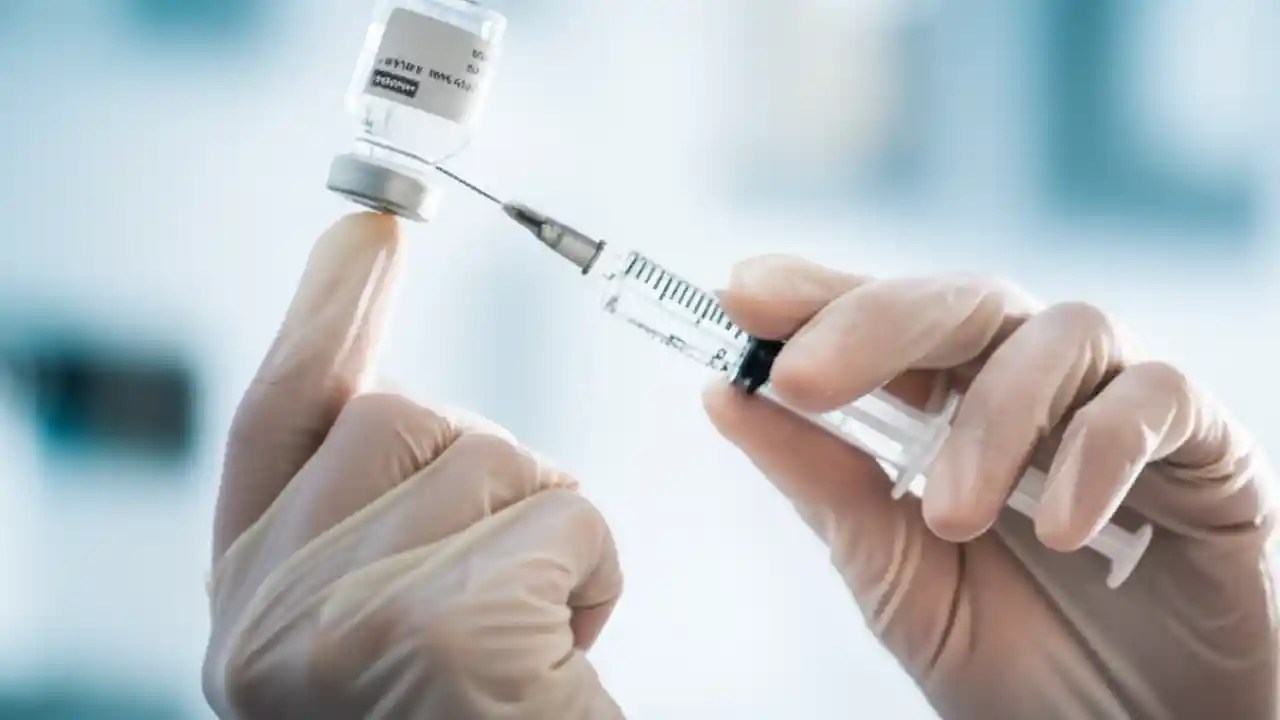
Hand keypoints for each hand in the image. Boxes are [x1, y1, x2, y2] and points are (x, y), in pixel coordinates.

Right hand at [202, 214, 622, 718]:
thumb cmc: (480, 719)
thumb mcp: (391, 624)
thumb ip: (370, 519)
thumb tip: (402, 398)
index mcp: (253, 605)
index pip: (275, 418)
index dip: (322, 315)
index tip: (366, 230)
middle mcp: (264, 620)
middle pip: (404, 415)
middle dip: (494, 466)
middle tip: (513, 573)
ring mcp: (341, 629)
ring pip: (495, 455)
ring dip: (552, 527)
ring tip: (540, 633)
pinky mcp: (445, 638)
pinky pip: (563, 518)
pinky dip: (594, 569)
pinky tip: (567, 655)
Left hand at [704, 256, 1276, 718]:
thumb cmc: (1011, 652)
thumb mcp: (892, 573)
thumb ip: (823, 483)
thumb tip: (724, 396)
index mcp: (945, 403)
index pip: (879, 318)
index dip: (814, 292)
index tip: (740, 292)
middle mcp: (1027, 383)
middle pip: (960, 301)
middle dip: (874, 325)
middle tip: (803, 378)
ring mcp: (1113, 401)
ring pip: (1056, 337)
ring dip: (989, 419)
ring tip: (949, 516)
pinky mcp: (1202, 442)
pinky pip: (1153, 399)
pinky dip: (1097, 450)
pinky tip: (1058, 526)